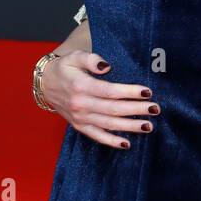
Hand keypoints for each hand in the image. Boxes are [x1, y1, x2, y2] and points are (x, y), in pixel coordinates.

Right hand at [40, 50, 158, 148]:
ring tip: (148, 126)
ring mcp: (80, 118)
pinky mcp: (80, 126)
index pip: (110, 91)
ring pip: (109, 124)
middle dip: (136, 110)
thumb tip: (106, 66)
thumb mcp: (74, 57)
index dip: (130, 92)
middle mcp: (81, 104)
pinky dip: (111, 141)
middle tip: (155, 109)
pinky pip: (97, 136)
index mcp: (81, 86)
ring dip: (130, 127)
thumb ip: (90, 59)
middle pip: (114, 109)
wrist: (45, 84)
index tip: (147, 92)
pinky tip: (127, 143)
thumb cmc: (64, 68)